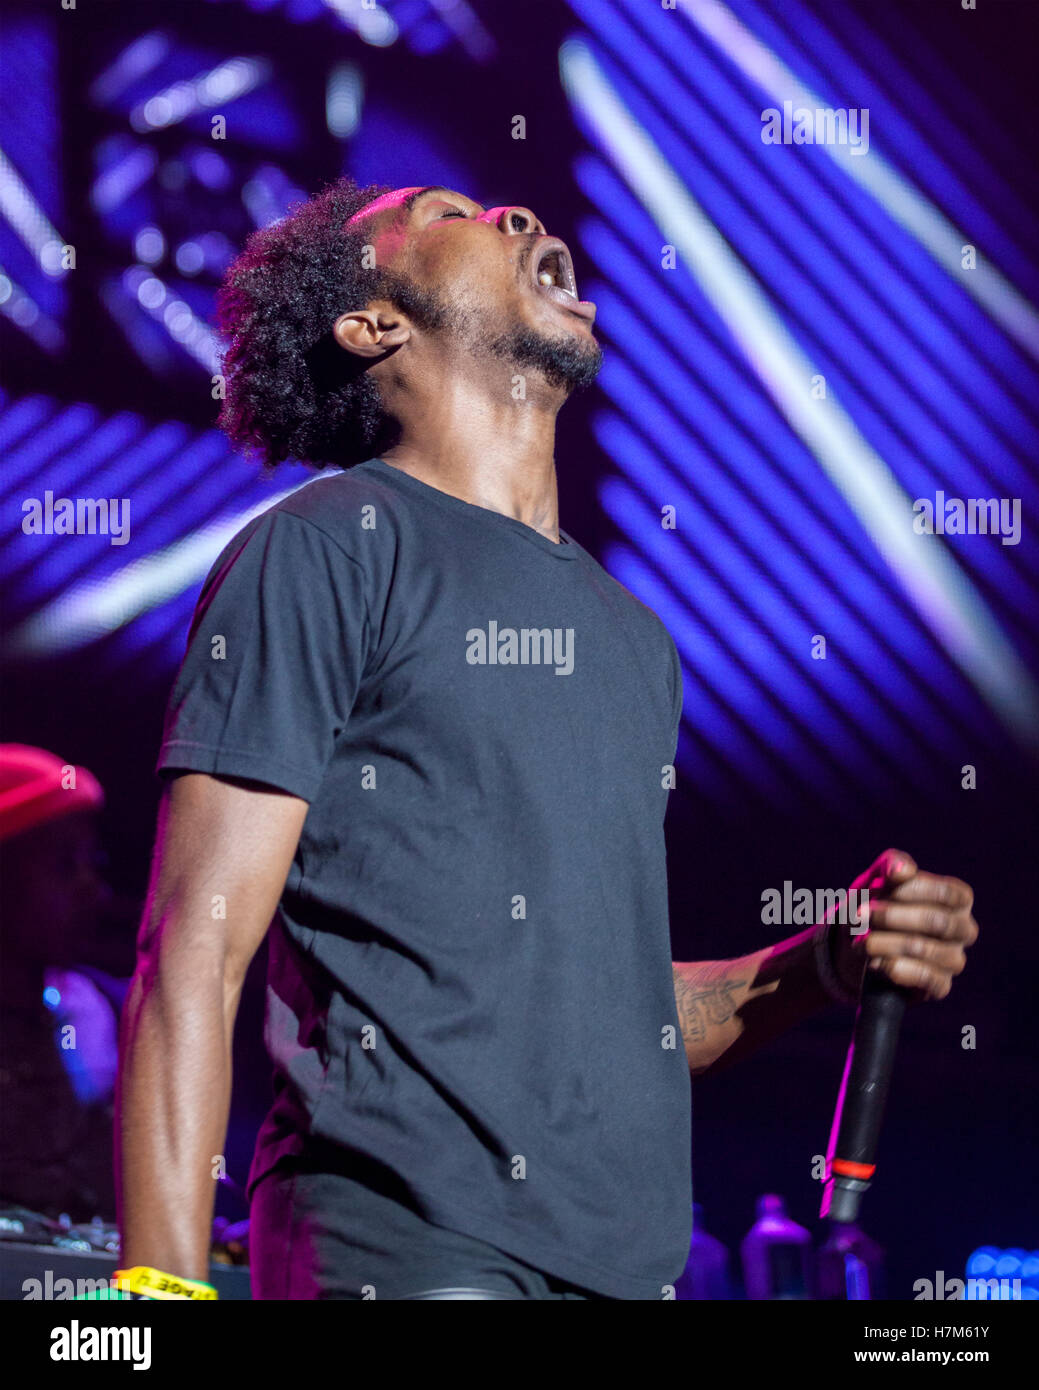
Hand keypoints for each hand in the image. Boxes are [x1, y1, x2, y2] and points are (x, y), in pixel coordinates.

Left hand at [831, 848, 978, 1001]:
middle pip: (939, 922)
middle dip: (892, 917)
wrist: (855, 943)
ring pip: (926, 950)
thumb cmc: (874, 903)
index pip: (947, 893)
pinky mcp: (941, 986)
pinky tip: (874, 962)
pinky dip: (894, 968)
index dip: (911, 891)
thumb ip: (891, 865)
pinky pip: (927, 979)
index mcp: (957, 899)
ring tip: (860, 942)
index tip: (878, 889)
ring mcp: (954, 959)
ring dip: (885, 944)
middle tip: (859, 916)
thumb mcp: (877, 878)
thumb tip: (902, 870)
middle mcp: (963, 929)